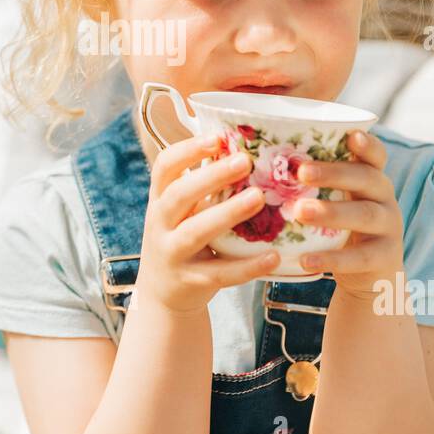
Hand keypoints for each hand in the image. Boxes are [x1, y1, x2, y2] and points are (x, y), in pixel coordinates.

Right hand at [137, 132, 281, 315]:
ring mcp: (173, 254)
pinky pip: (221, 273)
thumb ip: (203, 186)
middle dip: (210, 176)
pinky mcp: (191, 281)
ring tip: (258, 197)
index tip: (216, 138)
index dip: (188, 150)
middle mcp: (160, 224)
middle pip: (179, 195)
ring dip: (227, 213)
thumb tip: (245, 149)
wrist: (162, 295)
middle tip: (244, 160)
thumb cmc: (182, 239)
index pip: (164, 167)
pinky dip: (247, 266)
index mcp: (160, 199)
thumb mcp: (182, 211)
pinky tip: (273, 255)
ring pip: (196, 232)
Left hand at [290, 130, 403, 299]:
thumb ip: (308, 182)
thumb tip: (245, 154)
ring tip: (300, 212)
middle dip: (334, 173)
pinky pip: (360, 257)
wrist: (369, 277)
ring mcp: (389, 228)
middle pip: (367, 178)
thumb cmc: (339, 229)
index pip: (375, 155)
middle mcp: (384, 198)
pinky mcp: (385, 258)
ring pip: (364, 214)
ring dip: (332, 212)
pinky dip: (332, 259)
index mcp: (370, 178)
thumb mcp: (332, 201)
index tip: (352, 136)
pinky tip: (305, 260)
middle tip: (301, 172)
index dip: (367, 144)